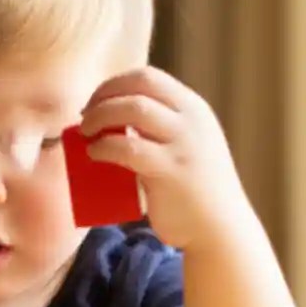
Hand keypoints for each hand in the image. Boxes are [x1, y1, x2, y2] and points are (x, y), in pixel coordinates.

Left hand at [79, 66, 242, 251]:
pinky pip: (128, 147)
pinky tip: (93, 153)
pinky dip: (103, 146)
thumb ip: (163, 129)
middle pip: (139, 85)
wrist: (220, 229)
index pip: (148, 77)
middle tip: (85, 115)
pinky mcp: (171, 171)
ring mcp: (183, 144)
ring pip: (133, 109)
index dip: (115, 83)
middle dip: (104, 94)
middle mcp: (192, 120)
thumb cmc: (195, 190)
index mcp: (194, 109)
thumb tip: (114, 119)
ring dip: (99, 116)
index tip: (96, 101)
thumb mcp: (187, 146)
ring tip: (85, 132)